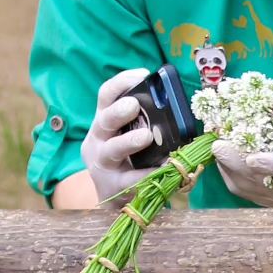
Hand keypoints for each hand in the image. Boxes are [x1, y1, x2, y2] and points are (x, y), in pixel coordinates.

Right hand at [80, 68, 154, 201]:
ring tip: (146, 137)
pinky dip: (147, 172)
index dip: (122, 83)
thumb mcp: (128, 134)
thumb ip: (145, 119)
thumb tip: (174, 105)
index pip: (106, 95)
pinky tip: (162, 167)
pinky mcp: (112, 186)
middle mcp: (98, 139)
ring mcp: (102, 163)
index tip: (143, 75)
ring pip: (112, 149)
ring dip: (128, 141)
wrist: (114, 198)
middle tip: (134, 106)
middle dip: (119, 111)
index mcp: (104, 120)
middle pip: (104, 119)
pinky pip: (130, 178)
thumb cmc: (127, 158)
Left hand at [212, 102, 272, 207]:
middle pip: (264, 182)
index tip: (253, 158)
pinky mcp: (271, 202)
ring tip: (219, 146)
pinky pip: (245, 191)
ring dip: (230, 167)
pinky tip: (225, 157)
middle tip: (219, 145)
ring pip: (250, 189)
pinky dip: (231, 173)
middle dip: (238, 163)